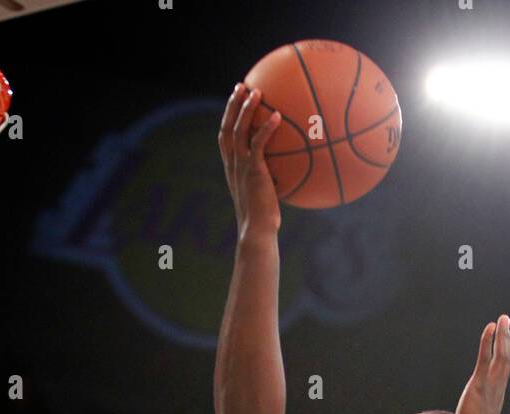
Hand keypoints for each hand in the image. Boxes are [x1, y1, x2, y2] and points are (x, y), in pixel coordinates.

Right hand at [218, 83, 282, 238]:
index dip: (227, 118)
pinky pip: (258, 143)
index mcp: (232, 169)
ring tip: (255, 91)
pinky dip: (266, 128)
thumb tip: (285, 175)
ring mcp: (241, 167)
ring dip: (246, 108)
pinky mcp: (253, 171)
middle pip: (227, 127)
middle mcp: (233, 165)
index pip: (225, 138)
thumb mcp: (263, 196)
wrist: (257, 231)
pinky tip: (277, 116)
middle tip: (240, 86)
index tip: (234, 102)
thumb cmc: (262, 219)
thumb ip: (269, 181)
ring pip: (239, 130)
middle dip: (232, 105)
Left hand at [452, 315, 509, 413]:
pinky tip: (490, 327)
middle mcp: (497, 389)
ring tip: (502, 319)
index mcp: (496, 397)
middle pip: (507, 359)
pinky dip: (489, 342)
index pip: (502, 371)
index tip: (503, 342)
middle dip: (506, 339)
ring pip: (502, 356)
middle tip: (505, 321)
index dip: (503, 354)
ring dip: (502, 336)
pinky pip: (486, 358)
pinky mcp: (478, 385)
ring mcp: (490, 387)